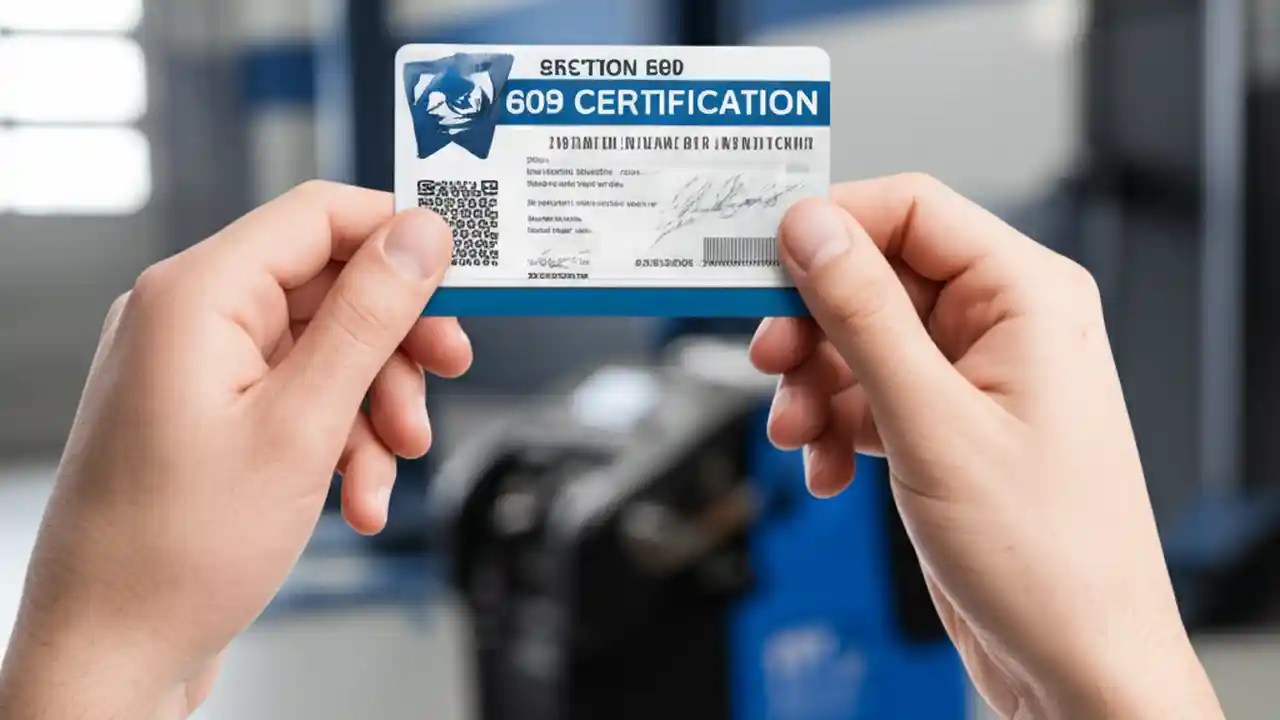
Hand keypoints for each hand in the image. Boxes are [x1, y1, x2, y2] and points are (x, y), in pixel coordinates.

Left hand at [0, 182, 471, 718]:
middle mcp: (190, 320)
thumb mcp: (301, 426)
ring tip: (393, 469)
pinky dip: (340, 441)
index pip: (319, 214)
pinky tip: (357, 499)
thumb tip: (420, 235)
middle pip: (330, 287)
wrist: (111, 653)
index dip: (399, 236)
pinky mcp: (210, 417)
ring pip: (324, 351)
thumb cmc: (177, 551)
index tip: (464, 275)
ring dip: (375, 408)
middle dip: (395, 344)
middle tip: (449, 374)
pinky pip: (298, 400)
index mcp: (197, 296)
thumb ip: (367, 319)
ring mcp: (198, 371)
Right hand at [751, 175, 1221, 718]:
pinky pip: (871, 396)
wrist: (1076, 663)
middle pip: (875, 278)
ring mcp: (976, 378)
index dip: (832, 225)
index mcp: (1026, 296)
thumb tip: (813, 230)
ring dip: (816, 386)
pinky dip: (835, 426)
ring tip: (797, 434)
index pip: (911, 210)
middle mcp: (1004, 326)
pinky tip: (826, 469)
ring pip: (862, 342)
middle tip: (768, 361)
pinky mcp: (949, 426)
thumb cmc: (1046, 557)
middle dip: (812, 326)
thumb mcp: (931, 423)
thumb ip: (864, 316)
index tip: (765, 259)